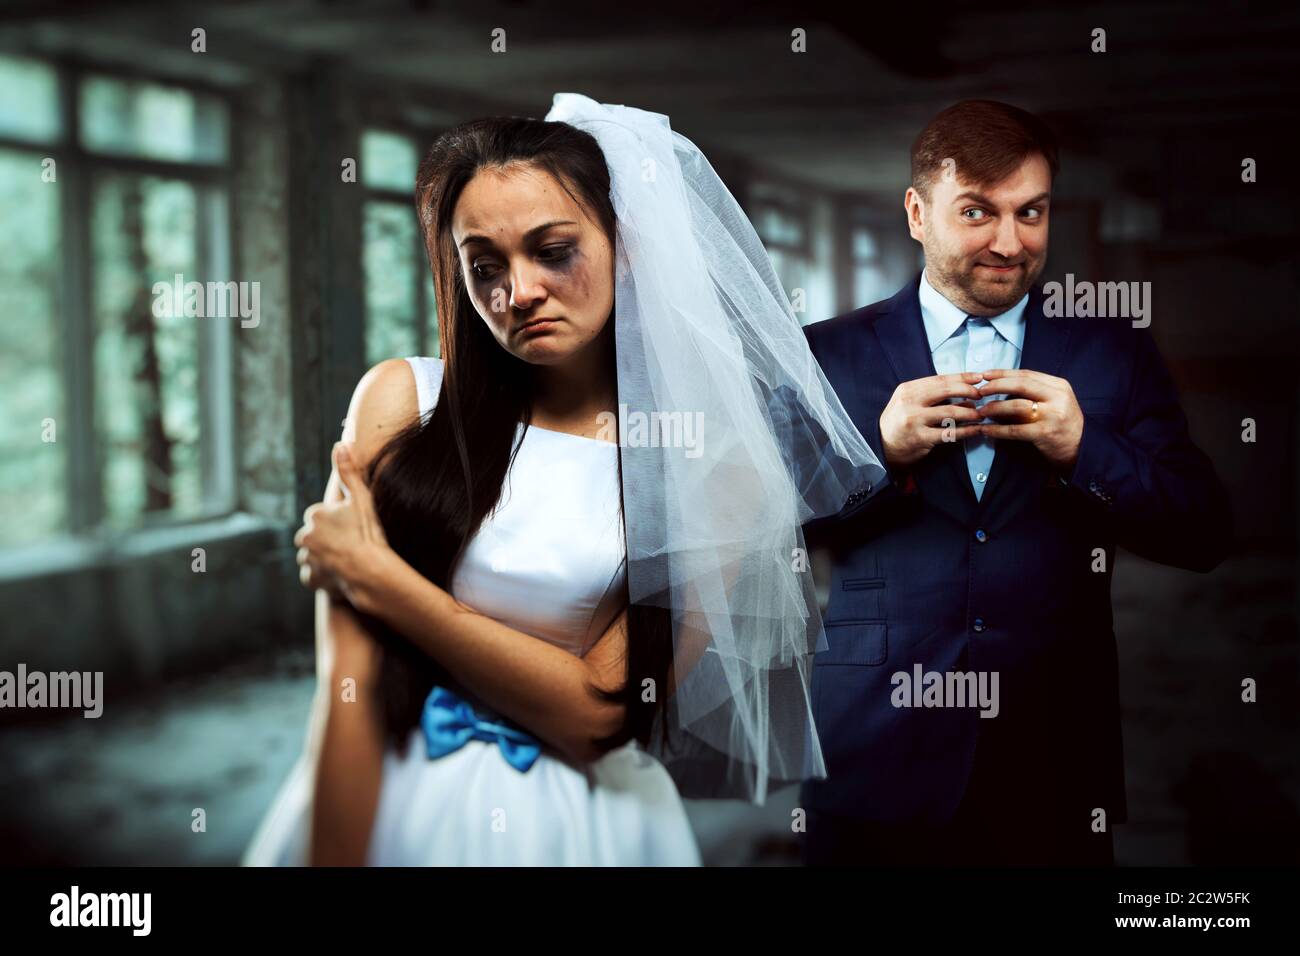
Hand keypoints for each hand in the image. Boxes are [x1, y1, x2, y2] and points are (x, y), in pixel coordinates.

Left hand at [294, 442, 391, 612]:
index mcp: (315, 515)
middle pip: (314, 536)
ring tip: (347, 561)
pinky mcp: (310, 579)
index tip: (354, 529)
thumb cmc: (368, 533)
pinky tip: (339, 575)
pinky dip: (323, 576)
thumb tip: (339, 445)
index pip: (322, 516)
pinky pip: (313, 576)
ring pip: (313, 556)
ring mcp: (307, 559)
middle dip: (327, 540)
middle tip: (352, 545)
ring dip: (324, 558)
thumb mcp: (362, 498)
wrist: (370, 571)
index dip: (339, 522)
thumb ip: (348, 472)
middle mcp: (304, 536)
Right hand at [879, 371, 986, 470]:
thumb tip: (963, 390)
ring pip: (950, 412)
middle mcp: (910, 403)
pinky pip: (949, 433)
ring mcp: (915, 421)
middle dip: (968, 391)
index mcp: (908, 389)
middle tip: (981, 394)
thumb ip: (931, 394)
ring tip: (981, 414)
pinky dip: (966, 431)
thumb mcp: (908, 401)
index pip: (940, 379)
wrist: (881, 445)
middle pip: (946, 391)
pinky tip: (976, 429)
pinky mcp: (921, 438)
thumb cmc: (899, 421)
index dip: (962, 377)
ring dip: (970, 412)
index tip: (979, 377)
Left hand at [975, 368, 1083, 470]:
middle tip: (980, 390)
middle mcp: (1057, 398)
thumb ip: (1034, 392)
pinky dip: (997, 430)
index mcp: (1059, 386)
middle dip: (997, 386)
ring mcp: (1052, 415)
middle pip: (1021, 385)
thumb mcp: (1055, 401)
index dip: (1003, 373)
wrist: (1081, 448)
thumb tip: (1000, 386)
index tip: (985, 374)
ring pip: (1017, 406)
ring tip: (981, 411)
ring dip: (995, 407)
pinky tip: (986, 430)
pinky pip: (1015, 430)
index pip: (1027, 374)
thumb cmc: (1062, 423)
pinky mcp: (1045, 433)